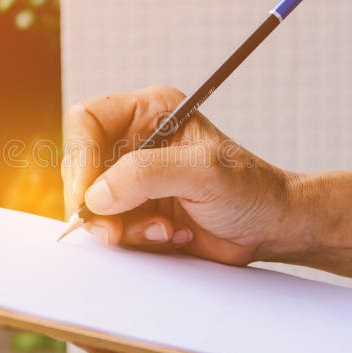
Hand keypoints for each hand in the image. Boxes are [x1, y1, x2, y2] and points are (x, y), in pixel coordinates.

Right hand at [62, 85, 308, 264]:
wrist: (272, 227)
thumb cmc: (249, 189)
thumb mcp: (203, 173)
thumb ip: (147, 175)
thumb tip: (96, 196)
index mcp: (148, 112)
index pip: (86, 121)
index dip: (79, 157)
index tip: (88, 197)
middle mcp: (134, 141)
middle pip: (81, 165)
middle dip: (96, 203)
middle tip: (114, 231)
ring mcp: (132, 179)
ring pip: (92, 203)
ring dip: (122, 227)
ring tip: (165, 231)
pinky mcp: (136, 211)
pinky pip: (110, 227)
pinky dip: (134, 239)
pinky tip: (170, 237)